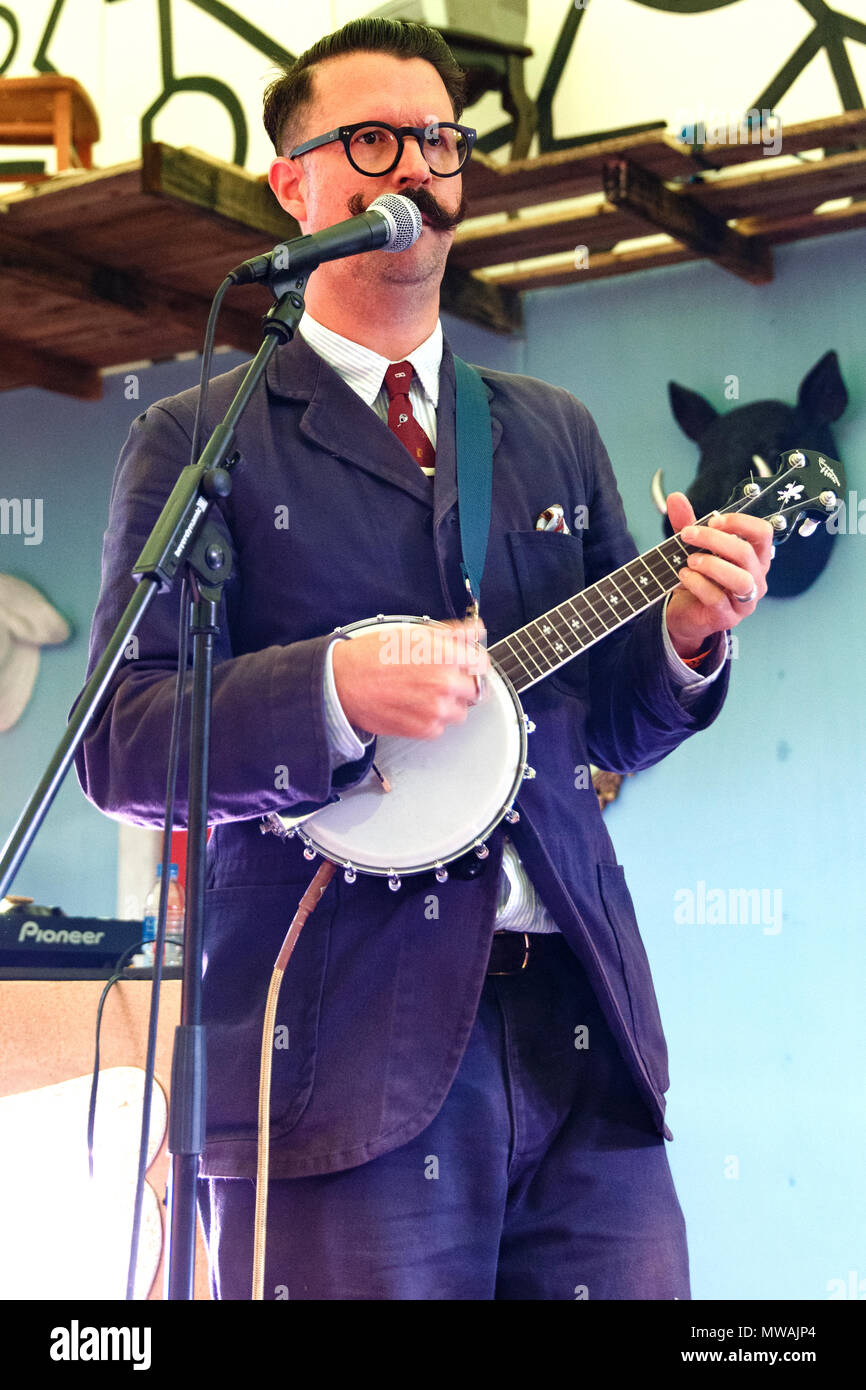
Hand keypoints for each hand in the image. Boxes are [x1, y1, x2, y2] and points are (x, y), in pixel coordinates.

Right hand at [331, 617, 489, 739]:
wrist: (343, 682)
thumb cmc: (372, 656)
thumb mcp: (414, 633)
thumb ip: (452, 633)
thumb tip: (475, 630)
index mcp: (445, 656)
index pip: (482, 663)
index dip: (473, 662)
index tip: (466, 664)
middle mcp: (445, 684)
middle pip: (474, 690)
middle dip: (462, 684)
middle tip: (441, 679)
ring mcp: (435, 710)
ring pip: (459, 712)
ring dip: (449, 704)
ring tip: (425, 694)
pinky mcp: (423, 730)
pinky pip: (441, 727)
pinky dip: (432, 720)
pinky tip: (414, 706)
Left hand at [664, 492, 773, 658]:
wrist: (684, 613)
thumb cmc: (698, 577)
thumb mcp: (692, 547)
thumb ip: (687, 523)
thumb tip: (675, 497)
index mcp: (755, 557)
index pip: (763, 533)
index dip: (740, 522)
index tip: (713, 520)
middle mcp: (756, 578)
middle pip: (746, 552)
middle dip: (714, 540)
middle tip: (688, 535)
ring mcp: (744, 601)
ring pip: (740, 579)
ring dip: (712, 564)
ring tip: (689, 560)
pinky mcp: (728, 618)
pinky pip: (717, 599)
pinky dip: (698, 584)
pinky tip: (684, 576)